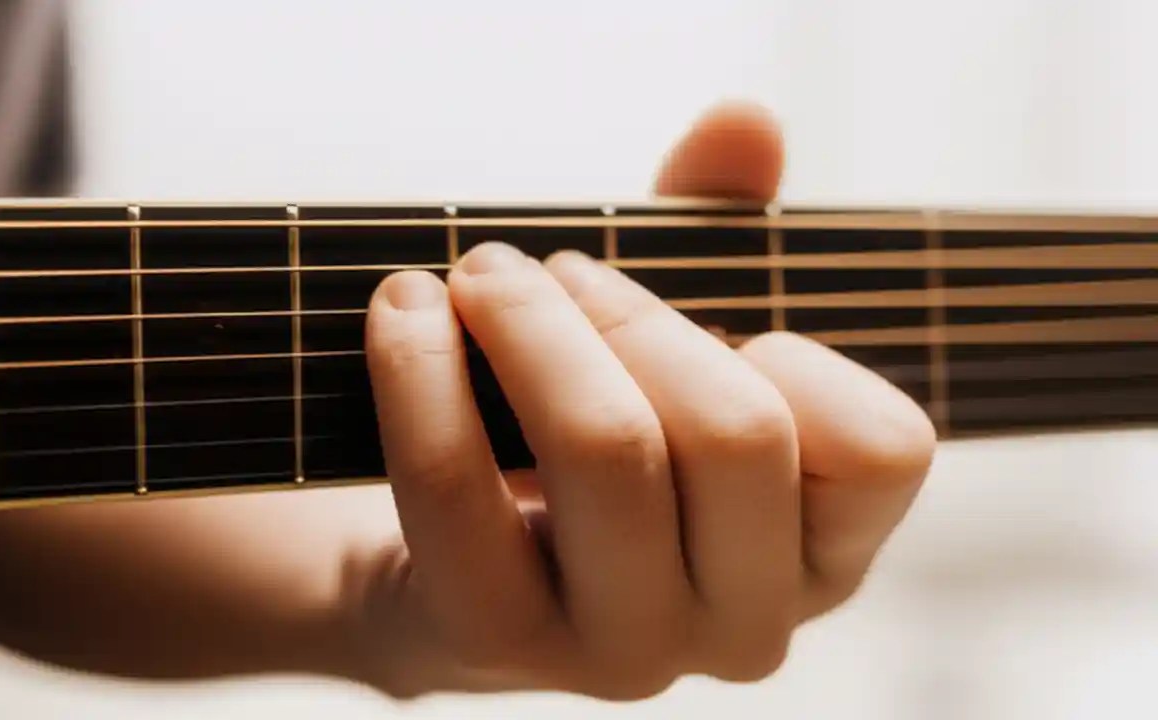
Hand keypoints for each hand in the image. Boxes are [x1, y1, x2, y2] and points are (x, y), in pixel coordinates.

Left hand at [361, 101, 936, 698]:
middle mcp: (744, 624)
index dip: (795, 357)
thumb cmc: (585, 437)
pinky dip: (419, 372)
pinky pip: (457, 490)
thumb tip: (743, 122)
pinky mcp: (497, 643)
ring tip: (480, 276)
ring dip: (530, 323)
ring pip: (608, 450)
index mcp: (819, 554)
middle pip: (734, 431)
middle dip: (628, 310)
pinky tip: (405, 311)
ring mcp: (626, 652)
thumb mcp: (668, 341)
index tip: (708, 317)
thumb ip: (725, 231)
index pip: (881, 450)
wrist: (441, 560)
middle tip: (546, 267)